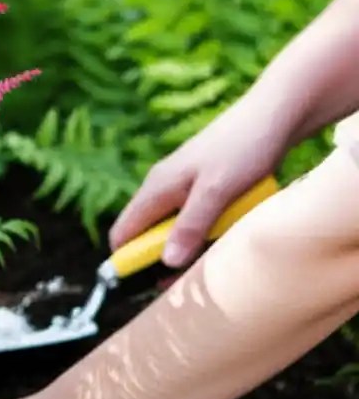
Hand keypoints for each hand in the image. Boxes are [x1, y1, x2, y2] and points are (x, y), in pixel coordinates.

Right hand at [109, 97, 291, 267]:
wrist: (275, 113)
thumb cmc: (244, 146)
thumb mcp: (217, 191)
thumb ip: (190, 226)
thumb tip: (166, 262)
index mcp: (156, 188)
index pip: (123, 234)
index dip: (126, 262)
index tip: (145, 284)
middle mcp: (163, 188)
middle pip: (148, 236)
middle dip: (163, 261)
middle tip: (187, 281)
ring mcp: (184, 187)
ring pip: (175, 229)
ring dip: (191, 246)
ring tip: (216, 254)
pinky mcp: (204, 186)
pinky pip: (196, 219)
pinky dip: (208, 232)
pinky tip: (229, 231)